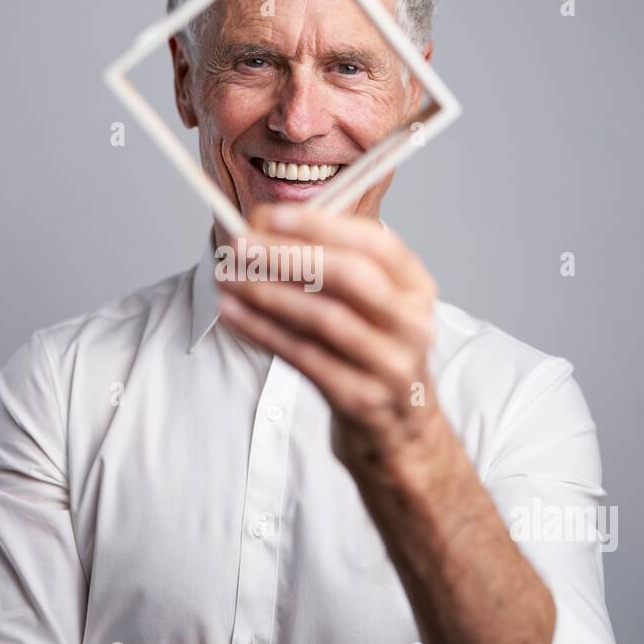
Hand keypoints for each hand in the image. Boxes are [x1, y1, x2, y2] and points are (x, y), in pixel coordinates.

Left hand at [217, 204, 441, 474]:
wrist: (397, 429)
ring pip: (325, 319)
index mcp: (416, 288)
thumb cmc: (369, 350)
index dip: (321, 226)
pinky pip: (304, 358)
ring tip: (228, 277)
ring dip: (269, 294)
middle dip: (290, 256)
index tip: (269, 215)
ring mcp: (391, 365)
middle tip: (240, 244)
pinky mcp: (361, 398)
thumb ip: (327, 263)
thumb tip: (262, 226)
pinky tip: (232, 312)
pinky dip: (263, 332)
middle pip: (352, 278)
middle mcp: (412, 324)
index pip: (375, 244)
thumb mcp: (368, 304)